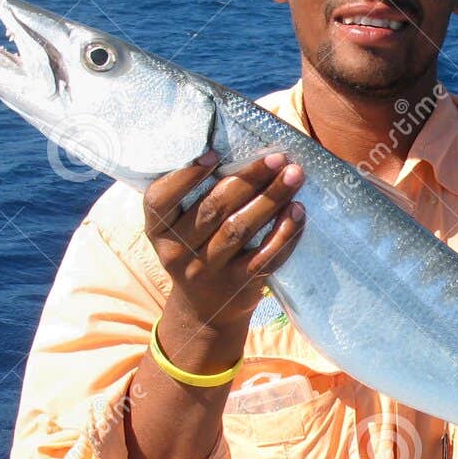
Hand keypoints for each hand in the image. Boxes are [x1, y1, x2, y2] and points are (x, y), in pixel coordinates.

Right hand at [143, 150, 304, 334]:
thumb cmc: (195, 251)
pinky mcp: (239, 286)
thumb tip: (233, 147)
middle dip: (248, 178)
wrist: (204, 311)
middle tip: (276, 157)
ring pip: (241, 229)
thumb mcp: (179, 229)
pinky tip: (299, 211)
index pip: (160, 200)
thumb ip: (193, 196)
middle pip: (213, 209)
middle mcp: (179, 252)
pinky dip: (284, 233)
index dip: (185, 176)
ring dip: (271, 199)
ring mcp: (209, 271)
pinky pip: (265, 256)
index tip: (214, 154)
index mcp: (158, 230)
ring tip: (294, 175)